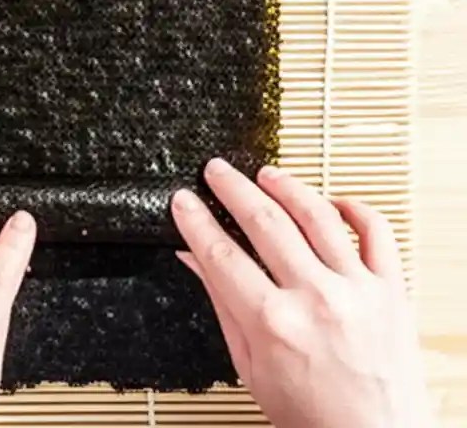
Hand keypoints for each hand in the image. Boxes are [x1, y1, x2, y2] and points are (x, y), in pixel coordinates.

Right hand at [173, 158, 434, 427]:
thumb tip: (194, 259)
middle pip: (265, 222)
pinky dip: (353, 209)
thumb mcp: (249, 365)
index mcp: (272, 323)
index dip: (196, 221)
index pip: (221, 254)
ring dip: (287, 186)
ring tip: (266, 174)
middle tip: (216, 170)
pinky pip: (376, 232)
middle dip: (233, 189)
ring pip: (317, 216)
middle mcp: (316, 299)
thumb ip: (223, 305)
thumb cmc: (311, 414)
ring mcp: (358, 290)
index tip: (183, 200)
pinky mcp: (391, 290)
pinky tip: (331, 201)